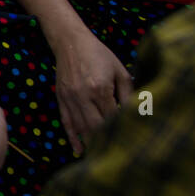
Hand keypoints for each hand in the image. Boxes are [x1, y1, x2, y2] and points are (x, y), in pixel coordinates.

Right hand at [51, 32, 132, 155]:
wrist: (70, 42)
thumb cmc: (99, 54)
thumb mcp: (119, 71)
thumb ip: (128, 93)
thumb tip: (133, 114)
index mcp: (99, 88)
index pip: (112, 117)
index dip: (121, 128)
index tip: (129, 137)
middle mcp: (82, 96)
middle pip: (96, 126)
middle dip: (106, 138)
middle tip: (117, 148)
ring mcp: (70, 98)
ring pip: (81, 127)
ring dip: (91, 141)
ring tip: (102, 153)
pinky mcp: (60, 98)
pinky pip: (66, 122)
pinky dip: (72, 137)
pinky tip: (78, 150)